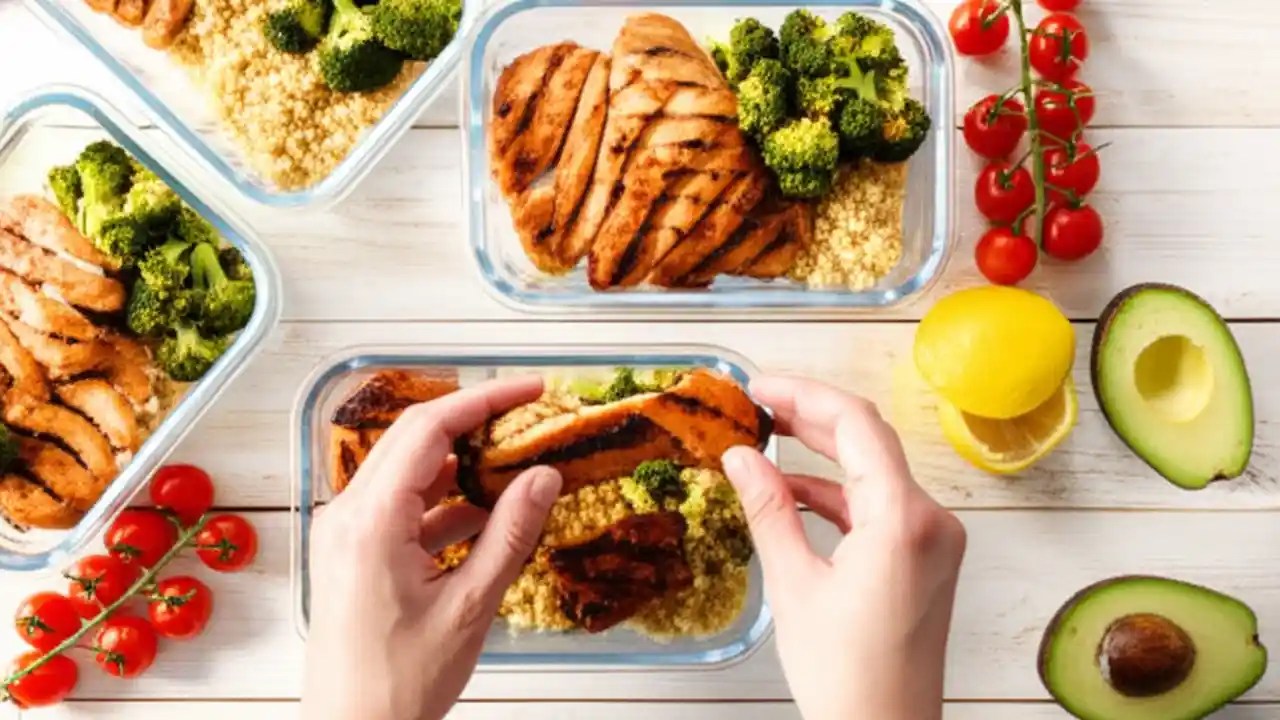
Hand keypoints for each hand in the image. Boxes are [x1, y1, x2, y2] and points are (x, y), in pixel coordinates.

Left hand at [301, 376, 562, 719]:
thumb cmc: (397, 685)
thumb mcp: (469, 608)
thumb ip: (509, 535)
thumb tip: (543, 477)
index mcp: (370, 520)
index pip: (427, 429)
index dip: (483, 400)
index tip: (528, 389)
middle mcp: (347, 514)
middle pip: (414, 440)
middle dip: (474, 423)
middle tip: (528, 416)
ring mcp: (346, 532)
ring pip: (408, 472)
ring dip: (460, 465)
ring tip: (514, 466)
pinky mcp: (353, 552)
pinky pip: (401, 507)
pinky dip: (443, 503)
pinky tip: (484, 516)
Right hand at [722, 377, 965, 719]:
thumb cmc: (847, 678)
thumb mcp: (794, 585)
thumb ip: (769, 510)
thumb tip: (741, 457)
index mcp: (903, 520)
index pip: (856, 425)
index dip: (804, 394)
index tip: (760, 386)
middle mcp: (930, 521)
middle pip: (868, 441)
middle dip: (810, 416)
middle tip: (757, 403)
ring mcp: (933, 539)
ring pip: (873, 472)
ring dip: (820, 454)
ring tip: (764, 440)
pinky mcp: (925, 558)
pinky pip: (878, 506)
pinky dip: (836, 494)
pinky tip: (790, 490)